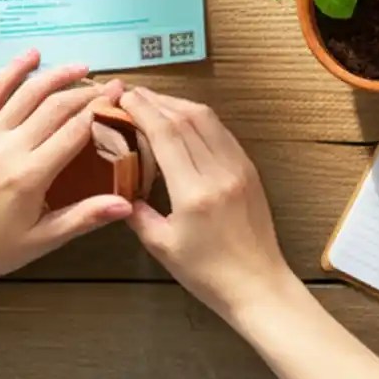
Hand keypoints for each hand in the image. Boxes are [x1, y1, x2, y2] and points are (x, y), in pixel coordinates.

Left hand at [0, 50, 132, 289]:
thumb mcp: (44, 239)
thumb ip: (85, 217)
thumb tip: (127, 205)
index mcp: (29, 176)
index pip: (74, 131)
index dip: (101, 109)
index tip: (122, 96)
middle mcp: (8, 149)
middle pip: (55, 106)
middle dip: (86, 91)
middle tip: (112, 85)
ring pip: (26, 93)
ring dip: (56, 75)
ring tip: (82, 67)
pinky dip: (11, 70)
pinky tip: (31, 55)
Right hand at [121, 88, 296, 320]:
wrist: (257, 284)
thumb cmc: (208, 273)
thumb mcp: (161, 245)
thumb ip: (136, 212)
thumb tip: (121, 185)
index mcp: (195, 192)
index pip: (166, 134)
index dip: (143, 110)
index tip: (123, 98)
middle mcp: (220, 172)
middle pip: (187, 119)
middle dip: (157, 101)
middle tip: (132, 95)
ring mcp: (239, 168)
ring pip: (208, 120)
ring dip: (179, 105)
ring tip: (155, 102)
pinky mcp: (250, 170)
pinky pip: (222, 133)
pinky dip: (200, 119)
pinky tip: (184, 120)